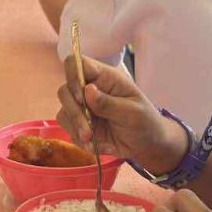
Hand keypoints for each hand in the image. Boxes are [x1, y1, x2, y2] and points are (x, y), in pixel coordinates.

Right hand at [56, 55, 185, 169]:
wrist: (147, 145)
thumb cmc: (145, 121)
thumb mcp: (132, 113)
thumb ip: (109, 103)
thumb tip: (87, 90)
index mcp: (105, 78)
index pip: (77, 64)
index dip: (72, 76)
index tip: (81, 98)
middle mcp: (89, 90)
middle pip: (65, 91)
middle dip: (74, 113)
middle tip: (88, 132)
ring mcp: (83, 108)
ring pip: (64, 112)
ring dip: (75, 129)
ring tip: (92, 142)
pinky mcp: (80, 124)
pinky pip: (68, 130)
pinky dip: (79, 141)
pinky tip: (96, 147)